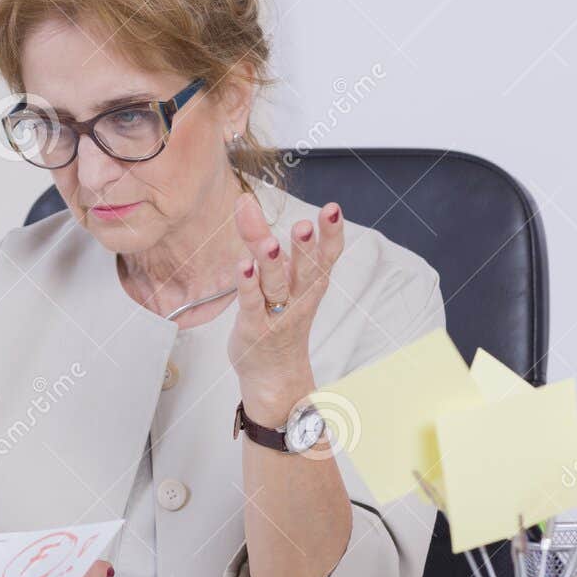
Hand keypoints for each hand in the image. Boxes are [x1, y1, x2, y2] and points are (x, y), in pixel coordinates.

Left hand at [228, 194, 344, 423]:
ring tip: (269, 244)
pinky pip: (251, 304)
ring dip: (272, 265)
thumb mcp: (280, 277)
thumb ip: (262, 241)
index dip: (331, 233)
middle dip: (305, 247)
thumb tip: (245, 203)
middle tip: (304, 225)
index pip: (327, 256)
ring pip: (276, 286)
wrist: (274, 373)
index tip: (333, 209)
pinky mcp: (253, 327)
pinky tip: (242, 266)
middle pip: (305, 270)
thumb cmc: (278, 318)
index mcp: (311, 284)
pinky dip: (247, 285)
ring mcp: (277, 314)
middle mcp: (299, 298)